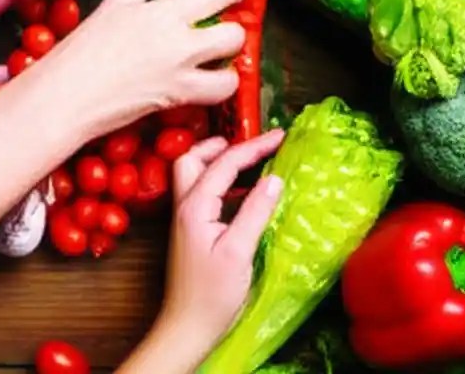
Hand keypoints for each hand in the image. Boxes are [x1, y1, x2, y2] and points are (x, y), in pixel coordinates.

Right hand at [6, 0, 246, 141]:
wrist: (62, 98)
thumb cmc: (82, 50)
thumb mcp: (116, 3)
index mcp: (162, 9)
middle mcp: (178, 39)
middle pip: (237, 28)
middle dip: (232, 28)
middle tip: (215, 32)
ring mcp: (181, 71)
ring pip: (235, 61)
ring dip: (230, 60)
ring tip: (213, 59)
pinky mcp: (179, 98)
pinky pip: (221, 91)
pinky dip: (220, 87)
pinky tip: (205, 82)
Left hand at [119, 133, 283, 372]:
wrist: (187, 327)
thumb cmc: (212, 294)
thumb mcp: (239, 251)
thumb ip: (256, 211)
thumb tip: (274, 178)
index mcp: (195, 208)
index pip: (224, 163)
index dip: (254, 146)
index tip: (280, 136)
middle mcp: (184, 208)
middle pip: (193, 158)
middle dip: (222, 144)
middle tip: (254, 144)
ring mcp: (185, 220)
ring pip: (194, 174)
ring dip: (219, 161)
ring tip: (251, 161)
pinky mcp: (191, 232)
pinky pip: (203, 193)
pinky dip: (222, 182)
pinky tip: (244, 193)